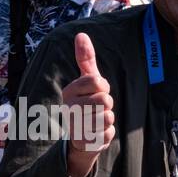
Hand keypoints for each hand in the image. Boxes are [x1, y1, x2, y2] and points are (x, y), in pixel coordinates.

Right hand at [61, 34, 114, 176]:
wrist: (81, 137)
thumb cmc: (86, 102)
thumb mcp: (87, 80)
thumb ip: (85, 58)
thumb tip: (81, 34)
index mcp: (69, 91)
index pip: (98, 81)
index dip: (103, 86)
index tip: (97, 91)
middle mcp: (69, 109)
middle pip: (105, 100)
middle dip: (107, 104)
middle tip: (98, 108)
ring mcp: (75, 127)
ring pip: (108, 117)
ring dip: (107, 119)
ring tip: (96, 120)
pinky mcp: (85, 142)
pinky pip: (108, 133)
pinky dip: (107, 133)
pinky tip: (96, 133)